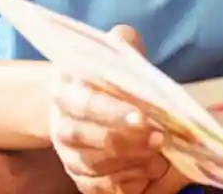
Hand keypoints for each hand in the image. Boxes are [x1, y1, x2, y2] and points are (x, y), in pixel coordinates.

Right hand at [49, 25, 177, 193]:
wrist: (81, 100)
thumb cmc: (106, 76)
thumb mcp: (114, 52)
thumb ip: (123, 44)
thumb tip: (128, 44)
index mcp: (68, 90)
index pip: (86, 104)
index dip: (113, 112)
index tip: (143, 116)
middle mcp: (62, 124)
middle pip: (88, 138)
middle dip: (127, 141)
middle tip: (160, 137)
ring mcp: (68, 153)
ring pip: (93, 166)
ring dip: (129, 163)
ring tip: (158, 156)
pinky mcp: (79, 176)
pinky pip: (97, 187)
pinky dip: (123, 183)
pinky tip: (145, 173)